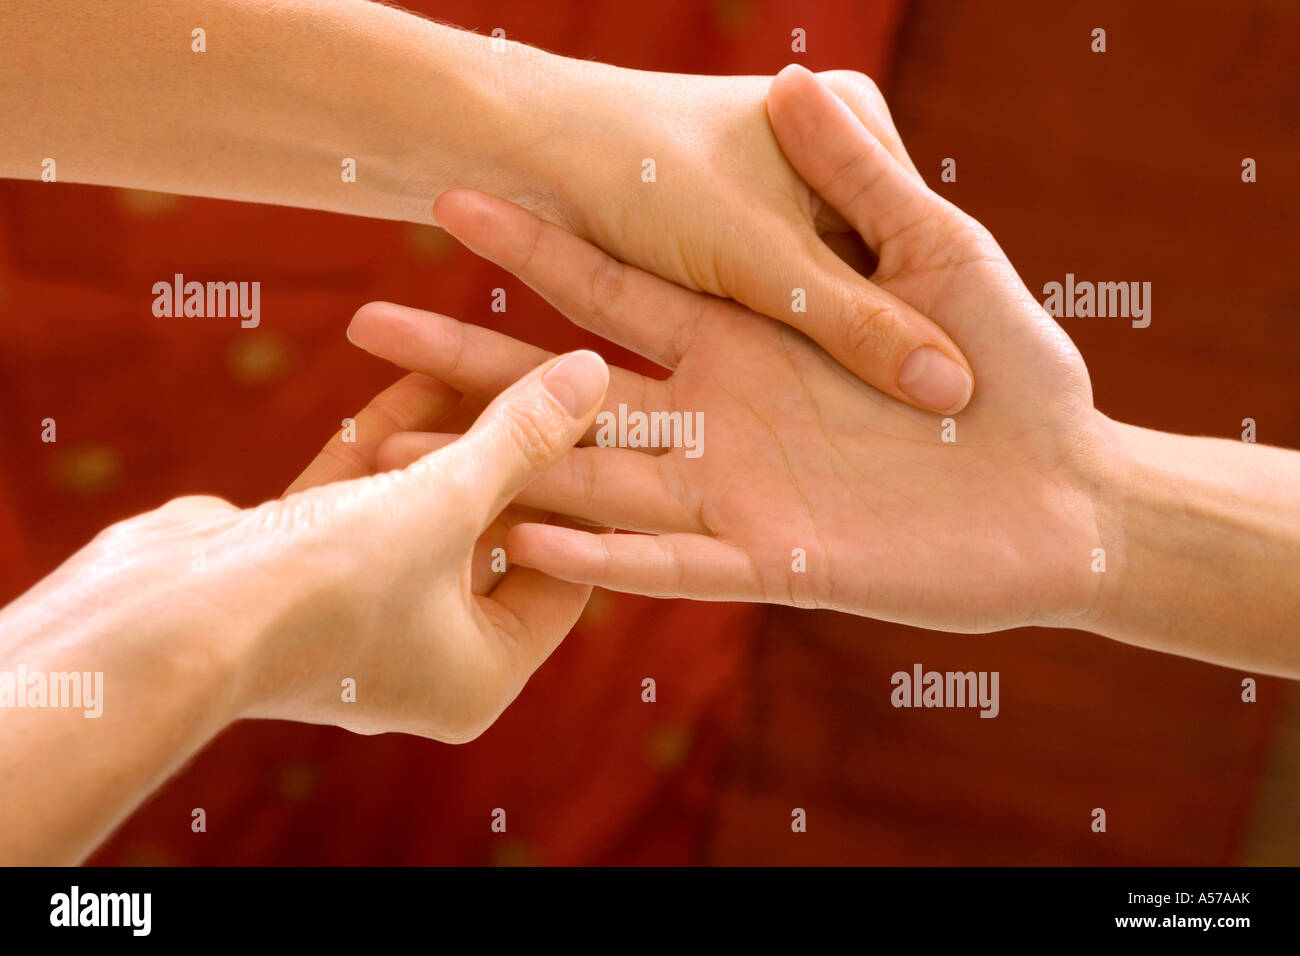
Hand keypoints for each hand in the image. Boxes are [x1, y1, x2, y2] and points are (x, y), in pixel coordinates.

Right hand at [86, 354, 606, 742]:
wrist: (163, 622)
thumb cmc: (330, 586)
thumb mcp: (447, 500)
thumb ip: (522, 436)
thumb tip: (593, 373)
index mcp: (482, 674)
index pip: (563, 569)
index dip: (582, 486)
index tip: (599, 415)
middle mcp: (426, 656)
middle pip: (490, 534)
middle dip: (505, 449)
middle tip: (542, 374)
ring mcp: (358, 616)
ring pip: (421, 509)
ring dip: (443, 433)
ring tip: (478, 351)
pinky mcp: (301, 574)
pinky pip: (364, 503)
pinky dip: (385, 445)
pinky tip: (415, 370)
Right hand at [349, 69, 1116, 634]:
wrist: (1067, 486)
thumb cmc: (1017, 366)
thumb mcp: (939, 252)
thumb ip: (861, 181)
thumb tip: (790, 77)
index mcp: (746, 336)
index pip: (613, 289)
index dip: (531, 249)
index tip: (452, 198)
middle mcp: (720, 415)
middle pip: (570, 390)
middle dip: (470, 365)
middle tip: (361, 336)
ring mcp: (739, 491)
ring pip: (598, 477)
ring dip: (501, 465)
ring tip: (400, 456)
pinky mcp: (776, 561)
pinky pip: (672, 560)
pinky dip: (600, 552)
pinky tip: (520, 536)